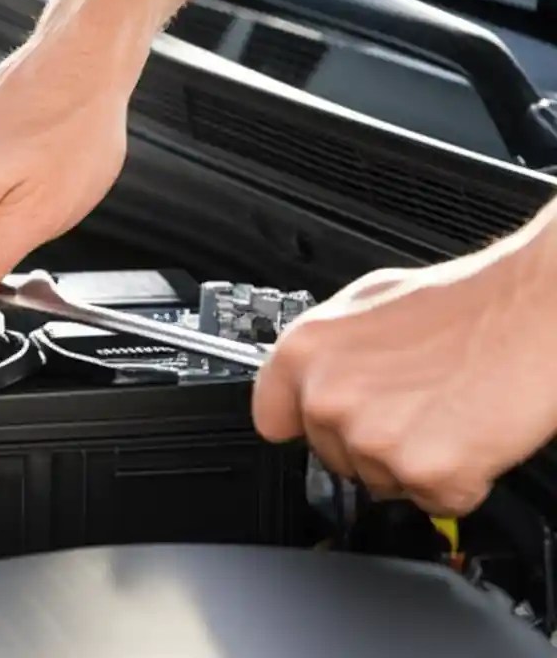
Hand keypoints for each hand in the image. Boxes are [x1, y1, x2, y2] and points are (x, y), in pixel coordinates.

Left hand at [253, 242, 556, 515]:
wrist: (536, 310)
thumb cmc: (465, 303)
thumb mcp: (366, 304)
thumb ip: (325, 353)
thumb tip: (305, 382)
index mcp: (304, 353)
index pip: (271, 419)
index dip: (305, 424)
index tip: (326, 424)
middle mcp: (329, 398)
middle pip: (332, 457)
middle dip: (371, 441)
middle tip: (416, 402)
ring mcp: (374, 440)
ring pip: (381, 483)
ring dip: (414, 462)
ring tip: (447, 410)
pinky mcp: (426, 473)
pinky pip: (433, 499)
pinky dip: (458, 481)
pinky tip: (471, 435)